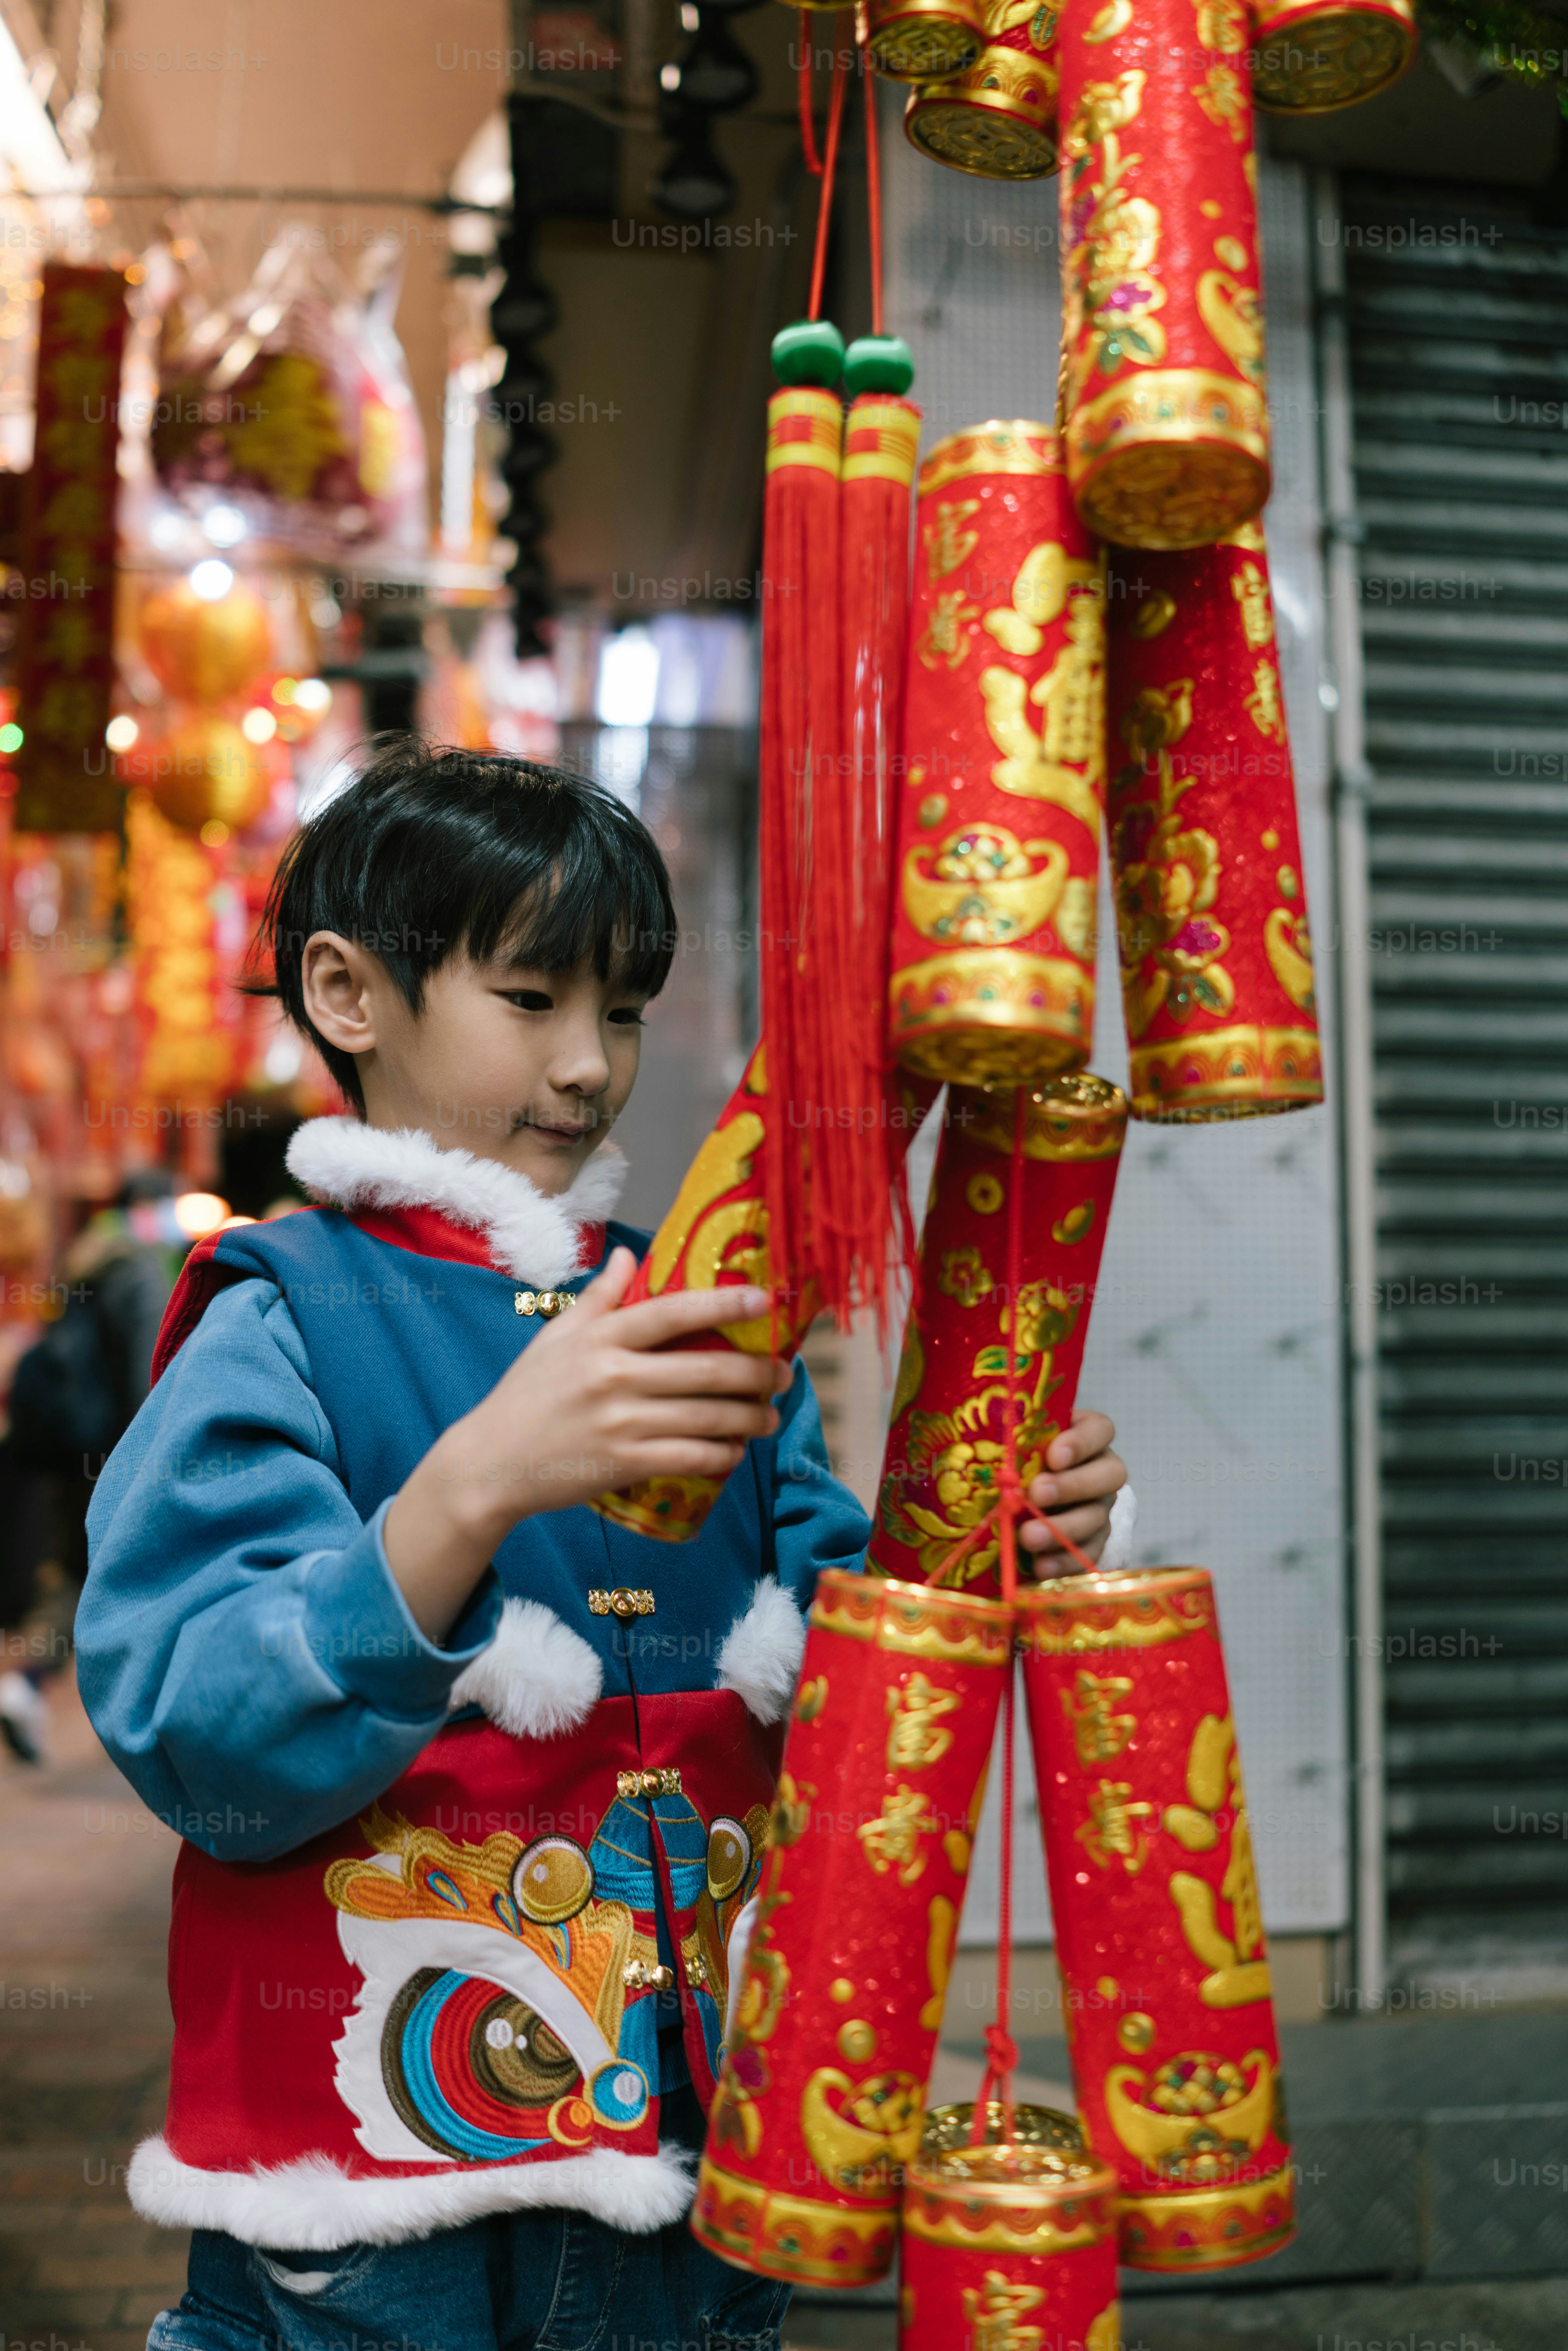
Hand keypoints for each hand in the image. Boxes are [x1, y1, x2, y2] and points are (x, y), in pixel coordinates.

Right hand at [385, 1248, 787, 1638]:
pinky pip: (691, 1457)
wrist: (491, 1462)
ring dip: (751, 1418)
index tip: (763, 1301)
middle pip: (706, 1370)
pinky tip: (735, 1451)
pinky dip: (721, 1455)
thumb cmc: (528, 1395)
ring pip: (707, 1417)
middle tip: (783, 1374)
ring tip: (770, 1416)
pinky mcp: (623, 1463)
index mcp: (601, 1338)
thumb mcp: (555, 1337)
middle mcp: (614, 1376)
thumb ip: (598, 1296)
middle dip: (757, 1373)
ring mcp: (621, 1422)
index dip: (725, 1304)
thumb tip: (629, 1256)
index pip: (674, 1312)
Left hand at [1018, 1408, 1125, 1577]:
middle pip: (1109, 1474)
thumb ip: (1005, 1440)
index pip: (1100, 1429)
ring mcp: (1099, 1508)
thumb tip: (973, 1443)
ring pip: (1097, 1517)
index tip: (1053, 1456)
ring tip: (1028, 1537)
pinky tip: (1040, 1565)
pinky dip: (1064, 1561)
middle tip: (1036, 1495)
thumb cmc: (1011, 1461)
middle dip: (1073, 1485)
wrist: (1016, 1501)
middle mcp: (1100, 1470)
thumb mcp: (1009, 1444)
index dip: (1082, 1442)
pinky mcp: (1092, 1542)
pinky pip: (1088, 1553)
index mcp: (1085, 1436)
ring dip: (1063, 1529)